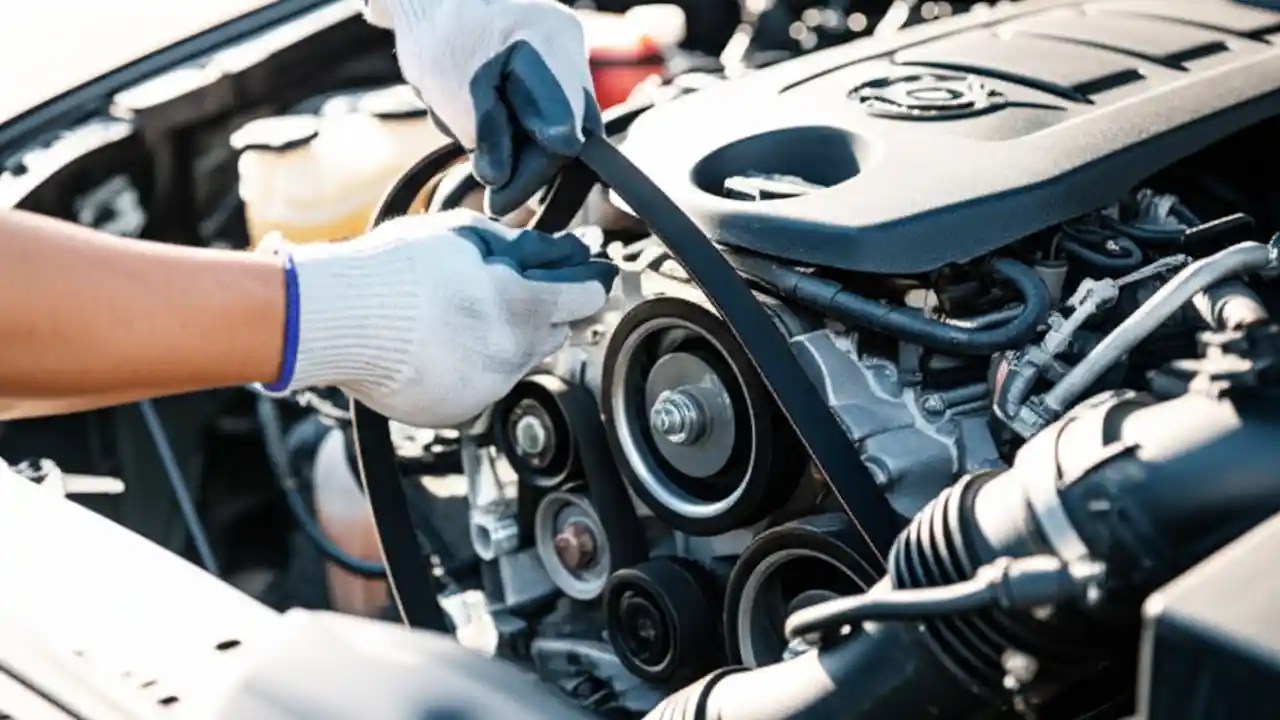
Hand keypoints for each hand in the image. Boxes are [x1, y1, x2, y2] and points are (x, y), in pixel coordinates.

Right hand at [266, 210, 615, 426]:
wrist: (334, 317)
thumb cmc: (395, 269)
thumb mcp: (467, 236)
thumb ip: (525, 248)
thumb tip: (569, 251)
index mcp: (522, 307)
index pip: (586, 297)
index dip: (592, 279)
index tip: (593, 271)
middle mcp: (512, 355)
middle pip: (557, 332)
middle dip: (549, 308)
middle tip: (520, 284)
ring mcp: (486, 388)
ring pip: (521, 360)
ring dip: (511, 336)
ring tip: (466, 310)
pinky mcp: (459, 410)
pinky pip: (485, 385)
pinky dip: (477, 365)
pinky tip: (446, 341)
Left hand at [364, 0, 601, 215]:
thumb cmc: (437, 31)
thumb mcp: (454, 93)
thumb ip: (486, 140)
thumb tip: (501, 183)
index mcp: (552, 45)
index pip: (562, 131)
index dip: (533, 172)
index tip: (499, 199)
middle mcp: (568, 46)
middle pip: (565, 131)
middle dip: (525, 163)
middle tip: (491, 192)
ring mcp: (560, 53)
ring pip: (550, 124)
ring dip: (512, 142)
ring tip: (465, 126)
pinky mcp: (545, 63)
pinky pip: (537, 109)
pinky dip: (507, 124)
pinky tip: (473, 112)